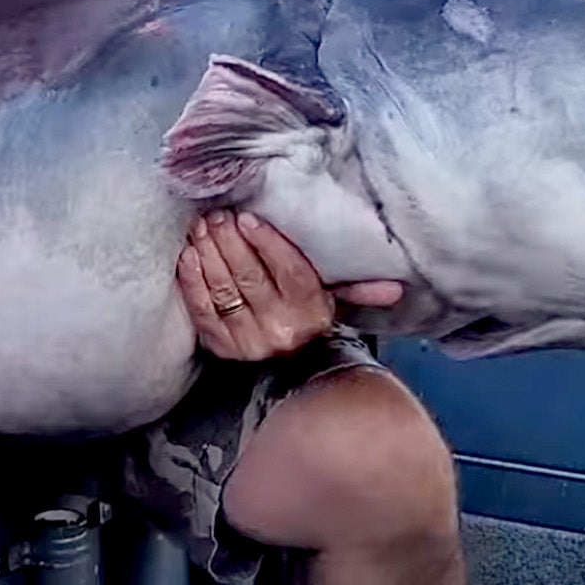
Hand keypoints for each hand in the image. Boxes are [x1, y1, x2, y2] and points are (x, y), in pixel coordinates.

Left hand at [177, 209, 404, 360]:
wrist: (293, 370)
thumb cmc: (310, 318)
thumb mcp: (336, 302)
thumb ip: (359, 288)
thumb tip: (396, 287)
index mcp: (312, 312)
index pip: (289, 272)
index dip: (267, 243)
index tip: (247, 218)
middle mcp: (282, 330)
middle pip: (251, 278)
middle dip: (230, 241)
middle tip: (218, 215)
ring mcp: (249, 342)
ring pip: (225, 291)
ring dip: (209, 255)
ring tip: (202, 228)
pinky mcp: (222, 348)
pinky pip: (203, 311)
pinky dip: (193, 281)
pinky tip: (188, 255)